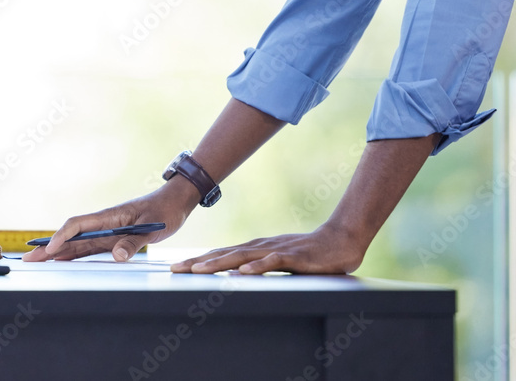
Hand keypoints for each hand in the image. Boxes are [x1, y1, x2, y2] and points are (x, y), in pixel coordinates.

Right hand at [22, 180, 198, 262]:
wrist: (176, 200)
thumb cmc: (165, 210)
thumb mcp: (152, 228)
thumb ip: (133, 242)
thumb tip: (115, 256)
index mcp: (110, 216)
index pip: (78, 225)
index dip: (62, 237)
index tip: (49, 250)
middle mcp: (105, 223)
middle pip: (72, 235)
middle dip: (50, 247)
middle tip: (29, 258)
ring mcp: (107, 230)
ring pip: (77, 242)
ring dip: (58, 251)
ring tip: (38, 261)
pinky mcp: (113, 236)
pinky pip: (89, 246)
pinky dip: (74, 253)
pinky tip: (63, 260)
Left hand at [169, 223, 364, 274]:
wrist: (340, 240)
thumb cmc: (309, 253)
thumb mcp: (279, 260)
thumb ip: (259, 266)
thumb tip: (236, 275)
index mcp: (256, 248)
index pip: (222, 255)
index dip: (199, 261)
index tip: (177, 268)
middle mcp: (261, 247)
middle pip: (224, 255)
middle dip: (198, 262)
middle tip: (175, 269)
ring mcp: (276, 250)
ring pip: (242, 257)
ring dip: (219, 264)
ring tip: (198, 270)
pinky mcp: (293, 256)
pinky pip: (272, 263)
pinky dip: (256, 267)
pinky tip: (243, 272)